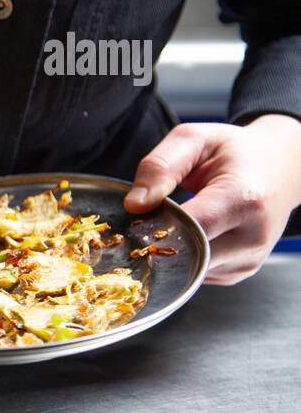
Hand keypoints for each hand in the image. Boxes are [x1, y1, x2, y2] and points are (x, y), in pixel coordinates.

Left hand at [125, 115, 300, 283]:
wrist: (278, 169)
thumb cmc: (234, 152)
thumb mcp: (194, 139)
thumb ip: (159, 167)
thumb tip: (134, 205)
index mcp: (243, 199)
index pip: (187, 228)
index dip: (154, 225)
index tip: (139, 215)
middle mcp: (251, 236)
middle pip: (185, 255)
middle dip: (159, 240)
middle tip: (153, 218)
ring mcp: (248, 259)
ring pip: (187, 269)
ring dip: (172, 249)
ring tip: (178, 221)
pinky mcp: (239, 272)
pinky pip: (196, 273)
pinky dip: (185, 256)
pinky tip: (191, 233)